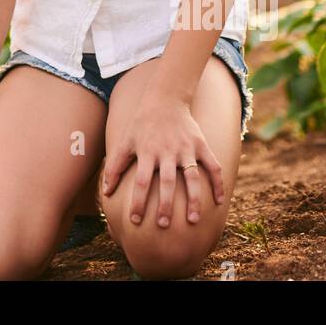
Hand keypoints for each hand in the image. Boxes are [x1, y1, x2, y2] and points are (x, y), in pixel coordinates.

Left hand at [100, 91, 224, 228]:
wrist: (165, 99)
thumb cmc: (141, 124)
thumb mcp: (125, 141)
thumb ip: (115, 166)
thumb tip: (106, 191)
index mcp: (148, 152)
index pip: (142, 182)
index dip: (138, 202)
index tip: (135, 220)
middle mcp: (167, 151)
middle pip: (167, 182)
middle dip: (166, 205)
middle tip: (163, 225)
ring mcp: (186, 149)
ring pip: (192, 177)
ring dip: (193, 199)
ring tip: (192, 220)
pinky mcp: (201, 145)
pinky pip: (213, 166)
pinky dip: (218, 183)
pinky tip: (219, 201)